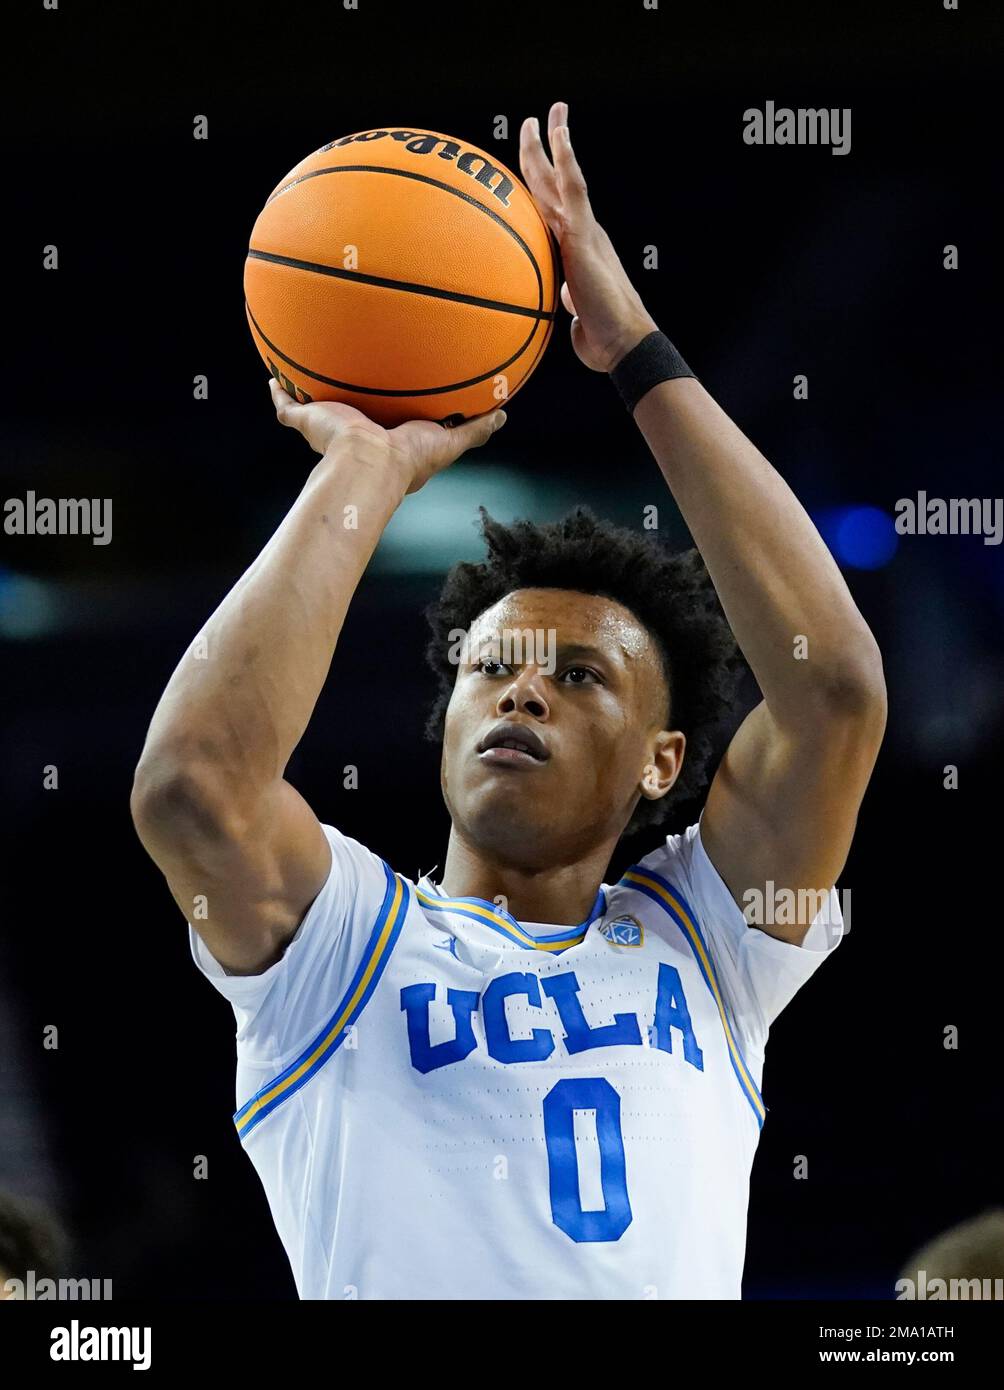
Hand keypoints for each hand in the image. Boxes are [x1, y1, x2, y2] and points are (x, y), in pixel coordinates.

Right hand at [268, 380, 505, 494]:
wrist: (369, 464)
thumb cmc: (408, 459)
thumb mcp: (449, 441)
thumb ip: (475, 430)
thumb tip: (503, 415)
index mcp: (384, 440)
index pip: (385, 420)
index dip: (387, 408)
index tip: (393, 390)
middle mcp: (355, 434)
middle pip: (348, 412)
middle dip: (347, 398)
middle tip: (349, 376)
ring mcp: (328, 428)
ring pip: (314, 408)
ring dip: (310, 393)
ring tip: (305, 368)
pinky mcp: (307, 421)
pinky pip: (286, 405)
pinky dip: (278, 391)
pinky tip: (272, 375)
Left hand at [519, 101, 657, 372]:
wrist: (623, 342)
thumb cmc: (603, 338)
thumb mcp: (577, 313)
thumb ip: (569, 300)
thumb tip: (564, 302)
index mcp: (576, 248)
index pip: (553, 208)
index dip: (542, 183)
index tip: (537, 163)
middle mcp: (580, 232)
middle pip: (553, 184)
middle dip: (544, 151)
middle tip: (539, 119)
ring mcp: (582, 230)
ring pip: (560, 178)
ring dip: (551, 144)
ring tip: (546, 114)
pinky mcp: (584, 234)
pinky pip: (573, 189)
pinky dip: (566, 159)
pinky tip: (559, 133)